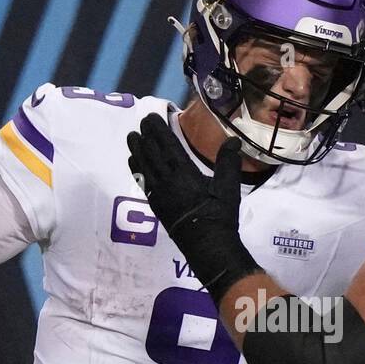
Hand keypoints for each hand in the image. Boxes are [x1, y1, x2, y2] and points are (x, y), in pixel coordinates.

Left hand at [125, 114, 258, 299]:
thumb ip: (229, 160)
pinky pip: (142, 182)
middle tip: (141, 123)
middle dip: (145, 136)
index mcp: (184, 173)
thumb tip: (234, 139)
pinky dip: (136, 169)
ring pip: (143, 166)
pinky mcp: (156, 205)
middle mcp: (166, 181)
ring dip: (136, 150)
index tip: (151, 117)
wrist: (208, 246)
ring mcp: (158, 194)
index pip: (166, 145)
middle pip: (151, 153)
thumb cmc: (220, 215)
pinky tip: (133, 162)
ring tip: (131, 137)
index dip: (157, 130)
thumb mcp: (229, 187)